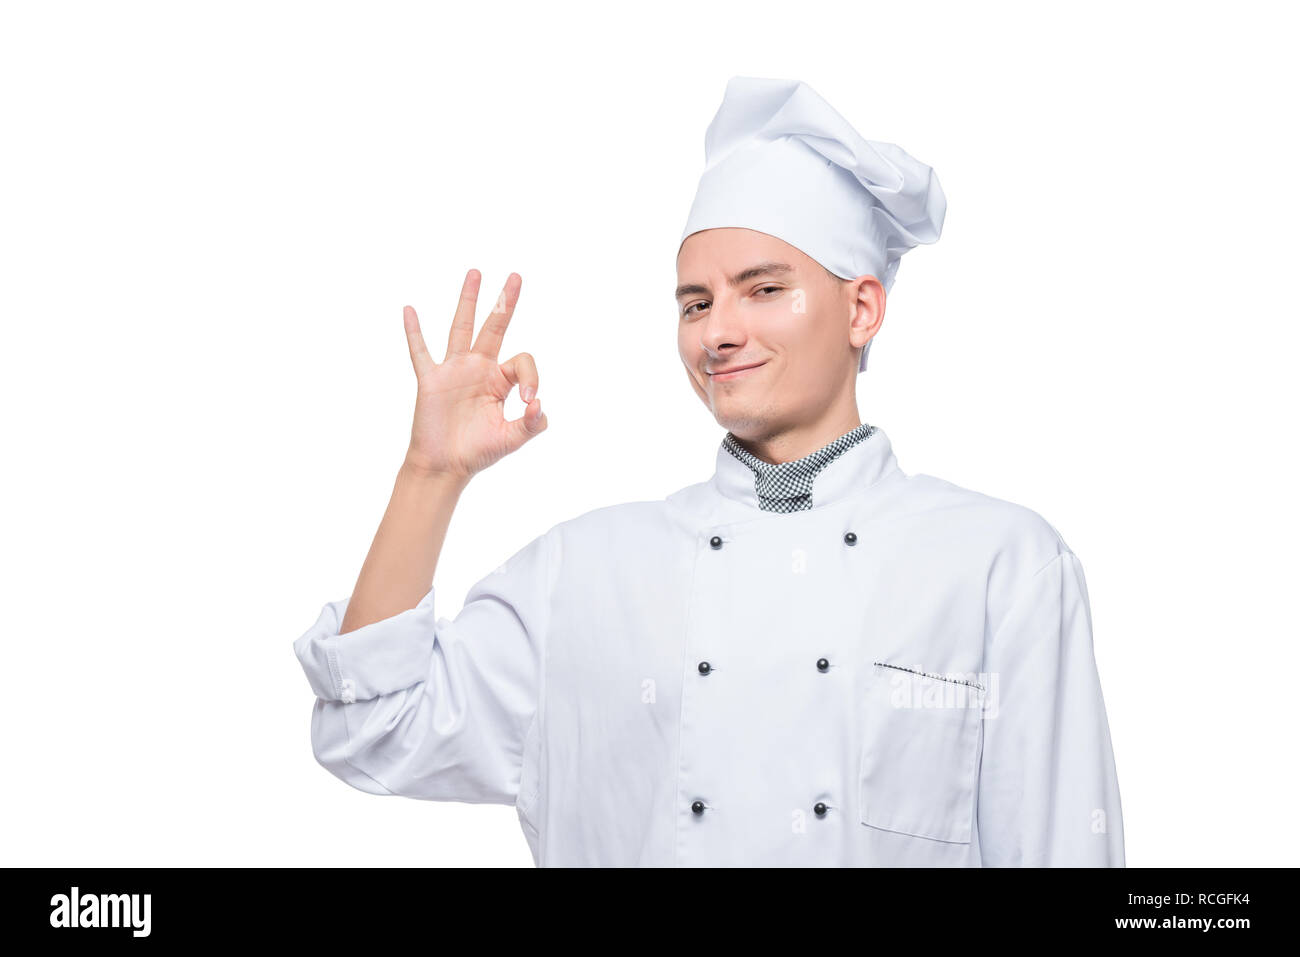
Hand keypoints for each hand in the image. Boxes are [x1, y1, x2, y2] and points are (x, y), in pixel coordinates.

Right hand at [401, 269, 546, 480]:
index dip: (531, 377)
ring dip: (469, 300)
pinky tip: (409, 309)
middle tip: (517, 276)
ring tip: (476, 273)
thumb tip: (540, 405)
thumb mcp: (512, 439)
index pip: (521, 361)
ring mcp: (453, 371)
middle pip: (494, 327)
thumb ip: (533, 424)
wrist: (445, 466)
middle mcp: (478, 369)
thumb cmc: (478, 452)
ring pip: (461, 328)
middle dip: (505, 302)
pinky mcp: (431, 380)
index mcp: (500, 381)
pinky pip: (420, 352)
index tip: (530, 401)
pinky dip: (414, 332)